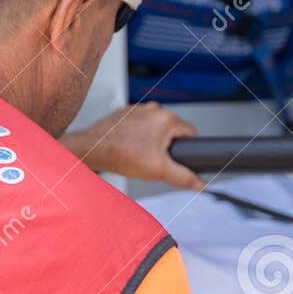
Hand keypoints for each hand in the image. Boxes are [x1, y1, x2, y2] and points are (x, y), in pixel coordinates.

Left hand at [62, 103, 204, 189]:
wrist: (93, 149)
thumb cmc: (120, 155)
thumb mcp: (158, 171)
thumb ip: (183, 178)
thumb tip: (200, 184)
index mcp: (166, 118)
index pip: (190, 133)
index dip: (185, 150)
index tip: (174, 159)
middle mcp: (154, 109)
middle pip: (172, 132)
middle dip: (166, 150)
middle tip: (154, 163)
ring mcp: (139, 109)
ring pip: (155, 129)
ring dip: (152, 145)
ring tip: (139, 158)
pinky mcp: (126, 113)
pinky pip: (140, 126)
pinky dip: (138, 138)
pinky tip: (129, 150)